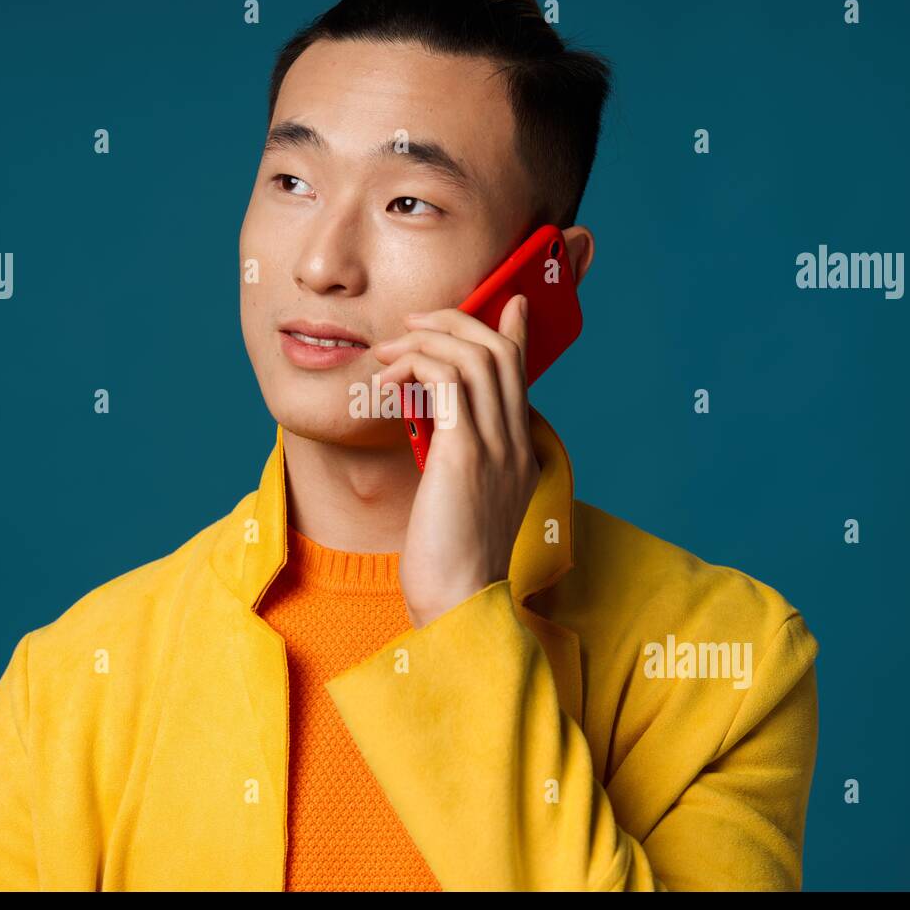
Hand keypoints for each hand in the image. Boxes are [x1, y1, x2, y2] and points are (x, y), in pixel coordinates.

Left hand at [372, 295, 540, 627]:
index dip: (514, 331)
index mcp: (520, 456)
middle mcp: (515, 444)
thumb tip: (441, 438)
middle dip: (455, 322)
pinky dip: (416, 364)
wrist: (460, 606)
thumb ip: (460, 465)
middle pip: (499, 352)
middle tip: (412, 323)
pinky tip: (386, 380)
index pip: (522, 375)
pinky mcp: (465, 454)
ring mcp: (496, 447)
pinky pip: (446, 380)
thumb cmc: (451, 565)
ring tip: (388, 350)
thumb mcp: (461, 506)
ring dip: (427, 340)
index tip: (508, 303)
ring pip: (475, 356)